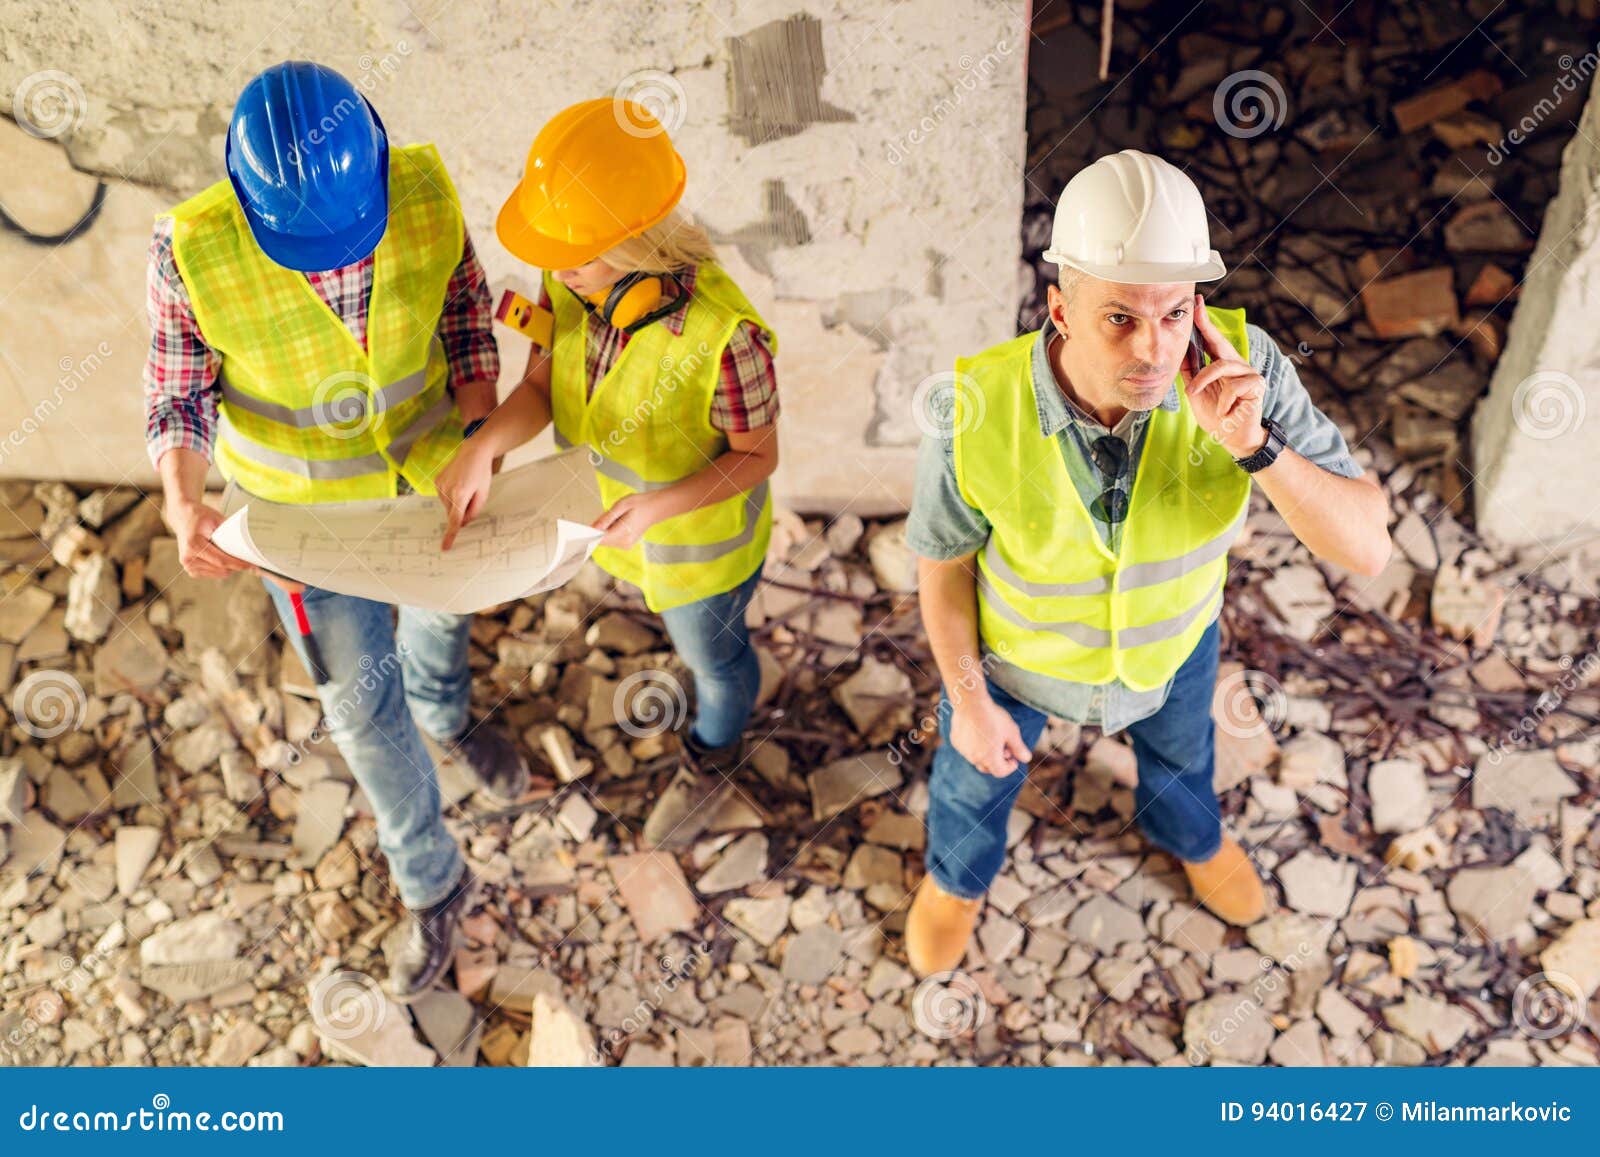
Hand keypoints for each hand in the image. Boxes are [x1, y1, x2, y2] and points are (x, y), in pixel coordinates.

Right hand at [168, 499, 257, 580]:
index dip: (238, 564)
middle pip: (221, 569)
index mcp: (193, 545)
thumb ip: (230, 532)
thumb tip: (246, 546)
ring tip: (231, 555)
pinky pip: (213, 573)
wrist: (183, 517)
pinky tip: (222, 557)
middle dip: (236, 566)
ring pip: (219, 573)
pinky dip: (222, 568)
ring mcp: (188, 565)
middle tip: (248, 561)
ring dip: (229, 567)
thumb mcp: (216, 519)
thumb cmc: (199, 516)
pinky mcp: (191, 569)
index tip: (251, 565)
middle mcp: (188, 558)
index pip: (221, 561)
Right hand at [436, 439, 494, 549]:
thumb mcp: (483, 494)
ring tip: (465, 486)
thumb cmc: (481, 473)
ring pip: (447, 506)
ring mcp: (440, 485)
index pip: (455, 520)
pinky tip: (458, 484)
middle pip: (452, 513)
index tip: (445, 546)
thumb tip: (462, 523)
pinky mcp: (436, 481)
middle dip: (461, 511)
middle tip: (471, 496)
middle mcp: (447, 490)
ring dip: (456, 502)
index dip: (450, 535)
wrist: (473, 452)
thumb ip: (473, 511)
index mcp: (461, 494)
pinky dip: (450, 495)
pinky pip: (443, 497)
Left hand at [592, 491, 673, 549]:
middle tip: (608, 515)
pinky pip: (611, 540)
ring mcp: (626, 545)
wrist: (655, 508)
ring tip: (617, 518)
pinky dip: (610, 532)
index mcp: (623, 533)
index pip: (598, 539)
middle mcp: (624, 543)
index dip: (588, 534)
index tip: (581, 530)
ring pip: (605, 540)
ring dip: (604, 530)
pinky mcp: (626, 545)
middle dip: (598, 529)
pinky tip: (619, 522)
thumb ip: (606, 518)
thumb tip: (593, 528)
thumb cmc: (639, 503)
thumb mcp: (621, 505)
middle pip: (600, 540)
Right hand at [949, 694, 1031, 777]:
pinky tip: (978, 731)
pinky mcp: (955, 741)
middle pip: (987, 768)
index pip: (1000, 772)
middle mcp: (974, 758)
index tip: (1014, 758)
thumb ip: (1019, 748)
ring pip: (976, 757)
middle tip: (1003, 748)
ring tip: (991, 737)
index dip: (1010, 767)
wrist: (970, 703)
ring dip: (985, 753)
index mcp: (989, 759)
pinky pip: (966, 748)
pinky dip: (974, 745)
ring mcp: (963, 750)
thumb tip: (1026, 759)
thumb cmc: (993, 718)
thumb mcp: (1011, 732)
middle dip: (997, 761)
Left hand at [1182, 293, 1267, 458]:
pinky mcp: (1257, 384)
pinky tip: (1224, 411)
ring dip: (1203, 381)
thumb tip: (1179, 349)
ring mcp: (1249, 372)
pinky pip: (1233, 385)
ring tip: (1195, 394)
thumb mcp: (1196, 391)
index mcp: (1223, 364)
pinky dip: (1223, 401)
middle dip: (1206, 325)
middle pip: (1220, 342)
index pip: (1212, 340)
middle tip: (1196, 309)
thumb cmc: (1216, 414)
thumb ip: (1190, 372)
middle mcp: (1237, 364)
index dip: (1204, 322)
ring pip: (1221, 366)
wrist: (1232, 437)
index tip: (1196, 303)